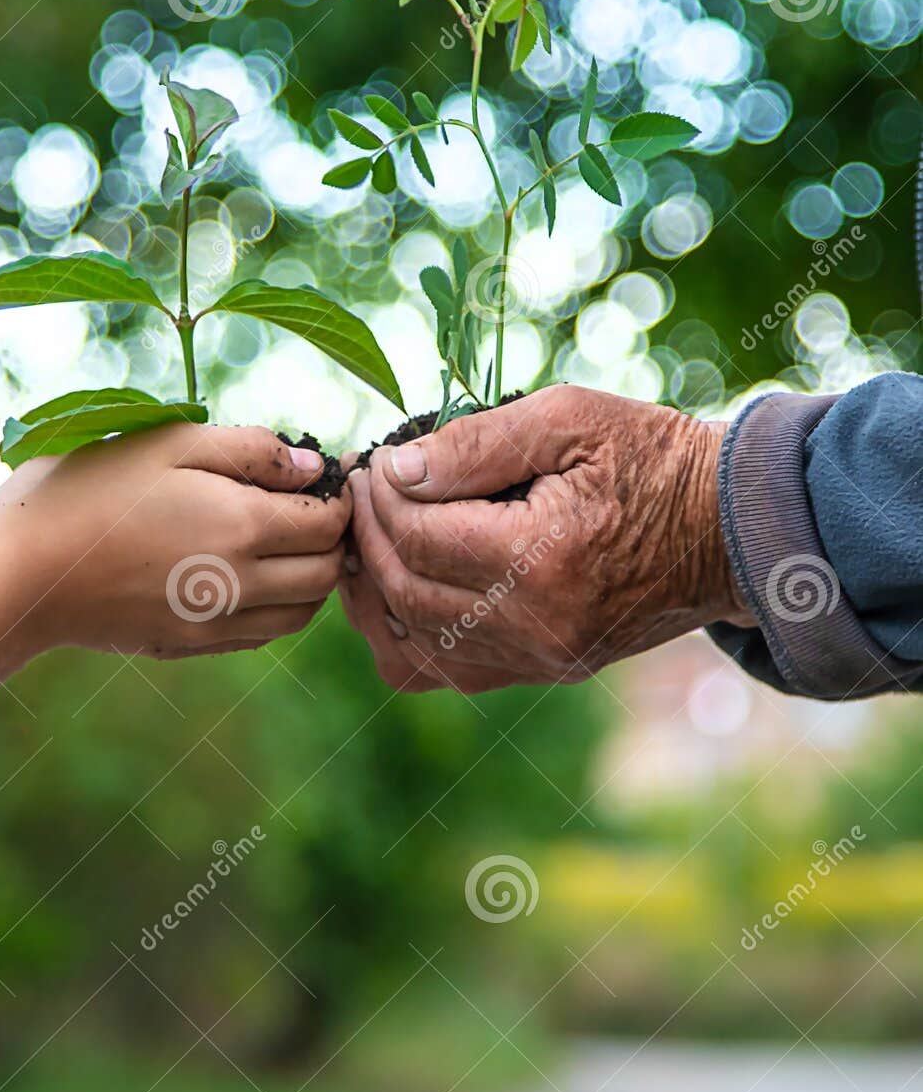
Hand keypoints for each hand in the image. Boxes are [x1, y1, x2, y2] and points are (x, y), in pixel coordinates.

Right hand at [0, 425, 349, 661]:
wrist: (20, 573)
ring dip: (309, 577)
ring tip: (284, 540)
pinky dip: (276, 608)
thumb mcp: (168, 443)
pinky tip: (249, 575)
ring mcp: (217, 623)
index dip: (338, 496)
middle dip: (331, 538)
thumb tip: (313, 468)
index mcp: (243, 527)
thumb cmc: (88, 489)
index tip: (325, 476)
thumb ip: (250, 450)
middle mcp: (242, 585)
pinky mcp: (190, 645)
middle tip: (310, 507)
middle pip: (326, 572)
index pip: (329, 521)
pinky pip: (262, 635)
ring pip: (302, 613)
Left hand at [341, 386, 751, 692]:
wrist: (731, 527)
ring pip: (414, 647)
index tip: (374, 463)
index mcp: (542, 560)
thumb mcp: (572, 419)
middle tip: (361, 493)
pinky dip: (407, 635)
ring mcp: (541, 658)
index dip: (381, 497)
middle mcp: (537, 626)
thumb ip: (477, 442)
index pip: (420, 538)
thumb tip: (397, 470)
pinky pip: (448, 673)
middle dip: (369, 539)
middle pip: (406, 594)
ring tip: (368, 538)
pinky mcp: (546, 669)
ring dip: (375, 592)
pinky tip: (399, 588)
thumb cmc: (653, 458)